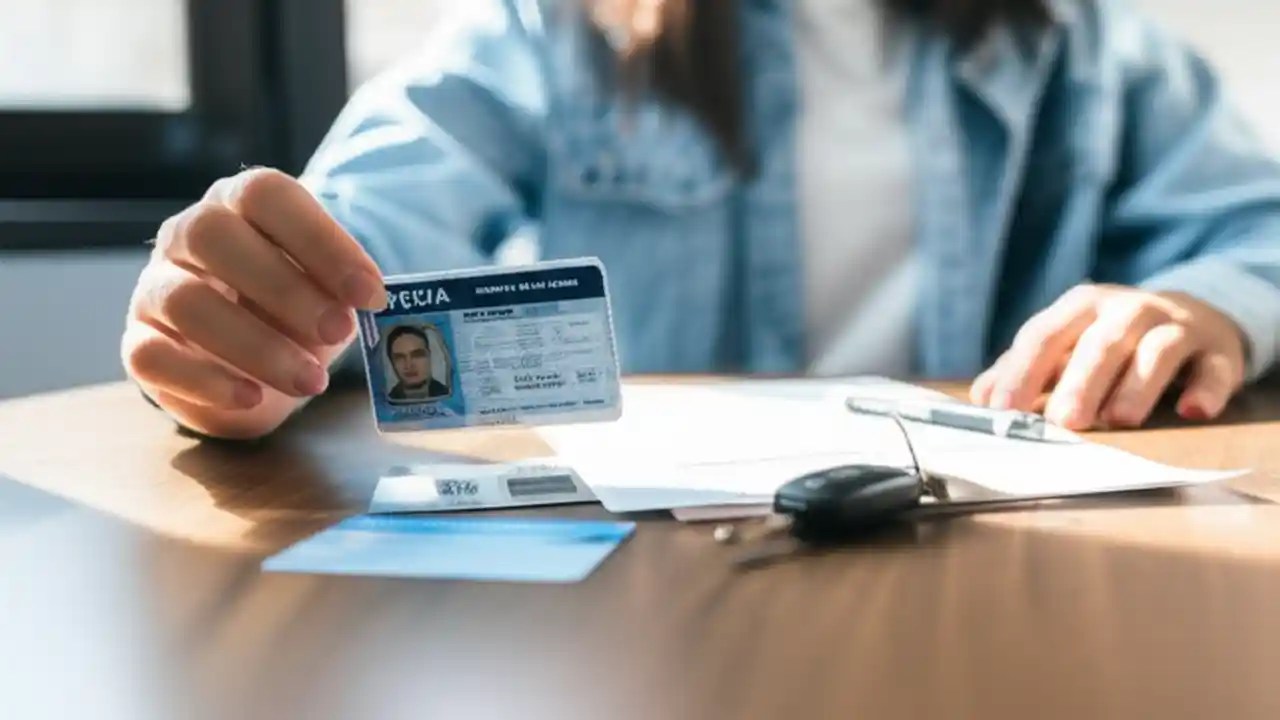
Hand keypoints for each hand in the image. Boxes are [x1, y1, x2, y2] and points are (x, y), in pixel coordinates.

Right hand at [122, 168, 386, 438]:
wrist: (245, 362)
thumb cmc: (295, 311)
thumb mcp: (327, 294)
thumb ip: (341, 291)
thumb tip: (368, 303)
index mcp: (239, 203)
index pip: (266, 194)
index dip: (321, 240)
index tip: (370, 293)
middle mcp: (188, 233)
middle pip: (215, 236)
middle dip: (286, 288)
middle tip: (340, 332)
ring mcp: (155, 286)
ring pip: (186, 301)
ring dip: (255, 345)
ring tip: (310, 380)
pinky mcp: (138, 342)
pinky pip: (153, 356)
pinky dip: (207, 381)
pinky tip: (252, 398)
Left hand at [970, 284, 1246, 429]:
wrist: (1189, 318)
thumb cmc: (1109, 342)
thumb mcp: (1065, 348)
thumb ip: (1023, 372)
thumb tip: (981, 398)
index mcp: (1080, 308)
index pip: (1044, 336)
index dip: (1022, 373)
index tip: (1003, 411)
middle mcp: (1127, 309)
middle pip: (1101, 343)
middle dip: (1080, 382)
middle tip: (1064, 422)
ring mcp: (1176, 326)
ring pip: (1157, 351)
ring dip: (1137, 386)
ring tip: (1120, 420)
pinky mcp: (1217, 350)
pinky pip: (1214, 369)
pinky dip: (1205, 389)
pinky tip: (1193, 411)